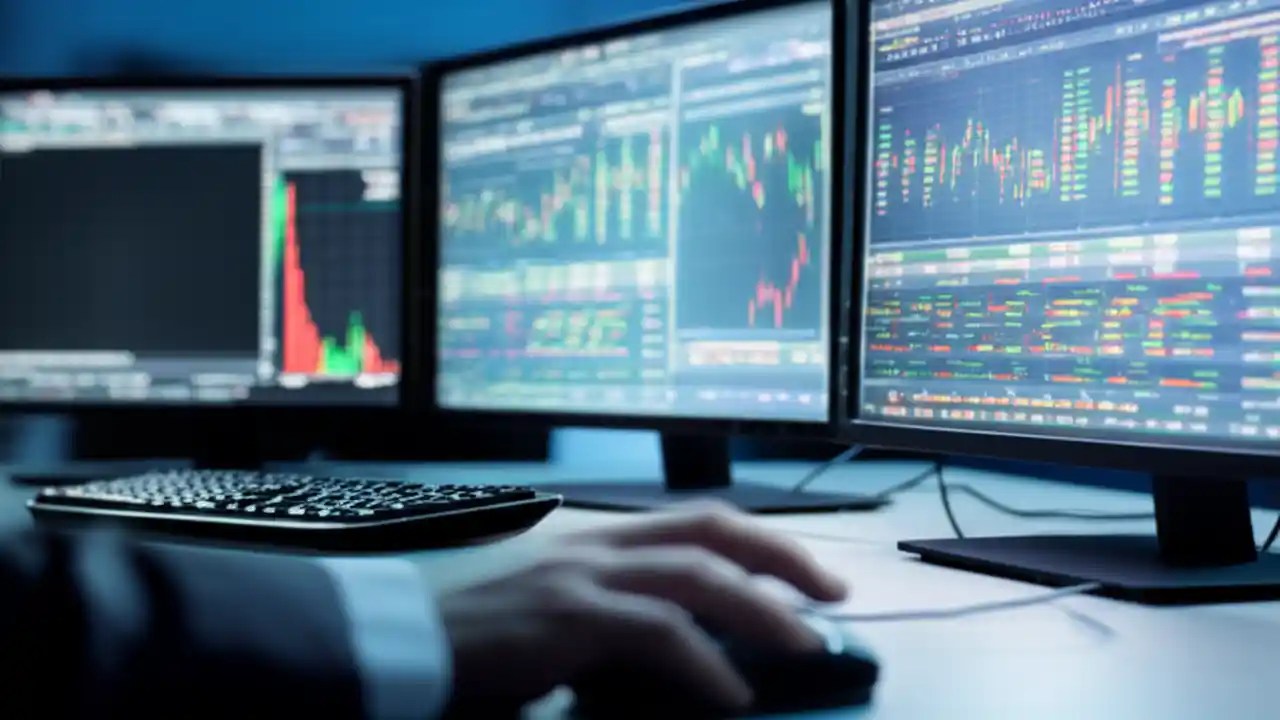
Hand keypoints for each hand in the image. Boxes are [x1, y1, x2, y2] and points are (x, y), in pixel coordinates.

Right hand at [438, 503, 847, 715]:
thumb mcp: (557, 617)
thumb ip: (616, 622)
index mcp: (599, 542)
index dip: (760, 540)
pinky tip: (731, 692)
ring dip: (762, 609)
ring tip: (806, 642)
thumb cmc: (476, 638)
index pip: (697, 522)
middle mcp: (598, 545)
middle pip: (712, 529)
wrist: (404, 641)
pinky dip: (704, 662)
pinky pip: (657, 632)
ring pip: (697, 574)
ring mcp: (583, 575)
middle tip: (834, 593)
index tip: (807, 571)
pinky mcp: (567, 616)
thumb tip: (682, 654)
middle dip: (782, 556)